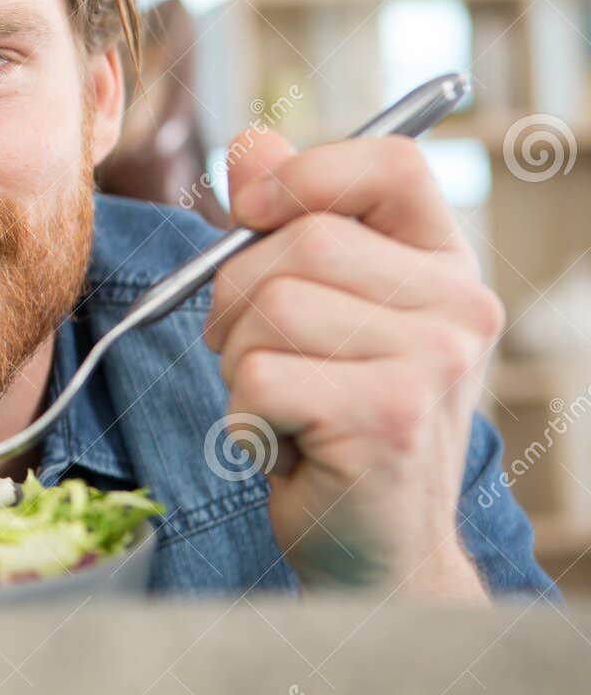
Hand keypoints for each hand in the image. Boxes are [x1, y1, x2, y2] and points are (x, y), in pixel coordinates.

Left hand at [203, 128, 500, 598]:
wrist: (372, 550)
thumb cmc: (332, 427)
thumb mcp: (320, 316)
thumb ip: (290, 227)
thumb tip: (251, 144)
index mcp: (445, 266)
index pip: (391, 163)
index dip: (306, 173)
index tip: (254, 212)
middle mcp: (459, 307)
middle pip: (302, 242)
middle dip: (236, 298)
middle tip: (248, 354)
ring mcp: (431, 362)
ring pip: (271, 308)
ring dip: (237, 362)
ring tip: (275, 404)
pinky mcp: (386, 418)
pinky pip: (259, 378)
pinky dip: (242, 417)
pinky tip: (282, 445)